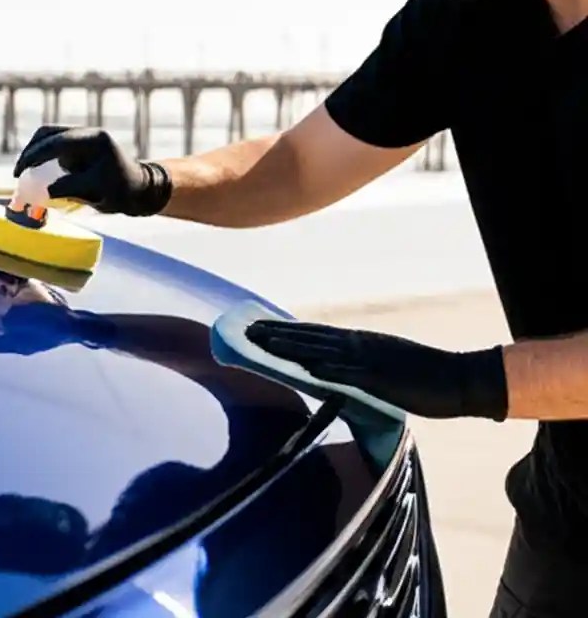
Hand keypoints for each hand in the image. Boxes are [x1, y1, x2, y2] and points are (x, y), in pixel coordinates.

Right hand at [12, 126, 170, 215]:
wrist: (139, 191)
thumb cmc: (122, 192)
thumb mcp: (97, 192)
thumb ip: (70, 188)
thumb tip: (44, 190)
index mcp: (93, 139)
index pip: (56, 141)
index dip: (33, 155)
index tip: (20, 173)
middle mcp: (86, 133)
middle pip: (47, 133)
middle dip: (30, 152)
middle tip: (18, 174)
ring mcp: (81, 139)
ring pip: (48, 138)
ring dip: (34, 154)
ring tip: (24, 175)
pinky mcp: (78, 148)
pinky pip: (53, 147)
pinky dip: (41, 158)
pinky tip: (35, 174)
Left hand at [244, 320, 508, 419]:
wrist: (460, 379)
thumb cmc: (422, 377)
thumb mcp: (382, 366)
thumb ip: (355, 367)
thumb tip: (328, 371)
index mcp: (360, 342)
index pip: (314, 333)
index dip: (284, 329)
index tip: (258, 327)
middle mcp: (360, 345)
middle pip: (310, 337)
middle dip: (277, 334)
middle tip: (246, 331)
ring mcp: (371, 361)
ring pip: (323, 351)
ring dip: (292, 346)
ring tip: (263, 342)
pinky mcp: (384, 379)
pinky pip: (351, 374)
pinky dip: (329, 370)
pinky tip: (307, 368)